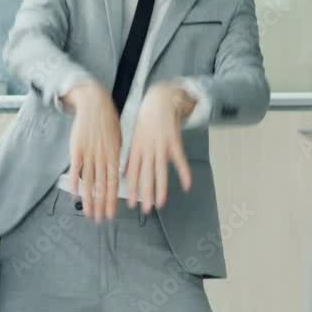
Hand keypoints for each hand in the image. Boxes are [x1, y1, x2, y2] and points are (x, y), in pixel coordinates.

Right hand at [64, 79, 120, 222]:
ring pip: (89, 180)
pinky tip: (75, 195)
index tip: (112, 213)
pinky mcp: (76, 148)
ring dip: (89, 199)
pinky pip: (76, 168)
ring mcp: (89, 152)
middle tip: (100, 220)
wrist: (94, 102)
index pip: (114, 182)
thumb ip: (118, 155)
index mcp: (115, 154)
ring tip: (88, 213)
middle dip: (101, 204)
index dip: (112, 199)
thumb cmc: (108, 120)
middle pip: (102, 185)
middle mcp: (102, 156)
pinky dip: (75, 182)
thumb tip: (119, 171)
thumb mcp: (119, 137)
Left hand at [125, 83, 194, 213]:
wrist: (159, 101)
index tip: (131, 204)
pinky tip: (187, 185)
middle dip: (146, 194)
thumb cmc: (145, 120)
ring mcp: (161, 146)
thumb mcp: (133, 137)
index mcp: (136, 149)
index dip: (132, 189)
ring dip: (161, 189)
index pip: (133, 173)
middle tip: (145, 210)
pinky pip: (180, 160)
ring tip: (160, 203)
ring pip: (161, 171)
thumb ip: (130, 156)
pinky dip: (184, 173)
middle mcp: (147, 149)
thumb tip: (124, 174)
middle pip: (146, 176)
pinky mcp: (174, 142)